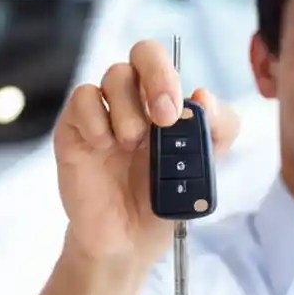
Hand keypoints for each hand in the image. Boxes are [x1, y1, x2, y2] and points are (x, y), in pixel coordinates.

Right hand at [52, 40, 240, 266]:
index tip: (177, 115)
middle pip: (141, 53)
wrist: (127, 241)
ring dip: (128, 110)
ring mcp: (103, 113)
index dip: (171, 76)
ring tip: (132, 144)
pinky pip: (82, 99)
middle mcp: (134, 100)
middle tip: (163, 117)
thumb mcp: (204, 169)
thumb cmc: (162, 201)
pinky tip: (104, 146)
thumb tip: (204, 95)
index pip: (166, 63)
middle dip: (157, 78)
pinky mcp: (74, 129)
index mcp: (164, 103)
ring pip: (113, 75)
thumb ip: (219, 130)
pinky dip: (96, 119)